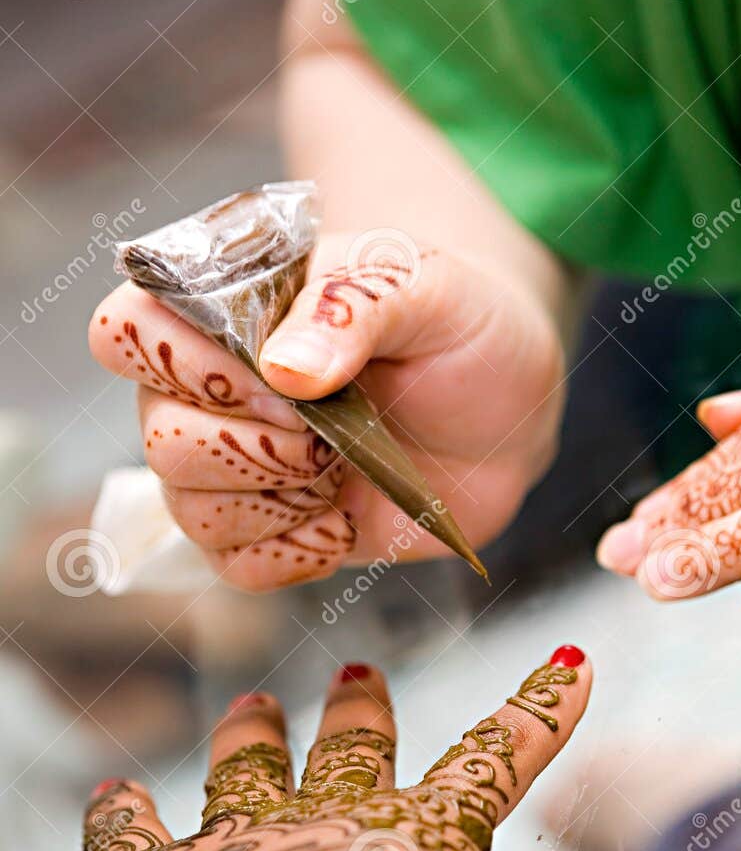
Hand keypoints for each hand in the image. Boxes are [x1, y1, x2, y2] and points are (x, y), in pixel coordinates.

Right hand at [0, 647, 589, 850]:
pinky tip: (577, 670)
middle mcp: (248, 844)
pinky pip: (498, 755)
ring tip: (361, 679)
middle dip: (251, 744)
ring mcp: (342, 826)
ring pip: (355, 755)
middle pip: (250, 780)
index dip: (125, 825)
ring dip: (362, 718)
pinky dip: (539, 709)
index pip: (136, 850)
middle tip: (256, 704)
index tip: (116, 794)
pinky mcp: (434, 828)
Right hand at [89, 235, 565, 589]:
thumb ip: (351, 304)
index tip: (271, 375)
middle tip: (322, 433)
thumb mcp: (422, 284)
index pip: (124, 331)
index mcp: (224, 310)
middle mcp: (213, 391)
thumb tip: (284, 368)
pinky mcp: (280, 530)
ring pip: (190, 510)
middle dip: (248, 447)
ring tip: (338, 472)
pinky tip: (342, 521)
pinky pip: (237, 567)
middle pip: (159, 438)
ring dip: (273, 502)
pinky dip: (292, 554)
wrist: (506, 401)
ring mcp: (242, 467)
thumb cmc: (455, 321)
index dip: (179, 363)